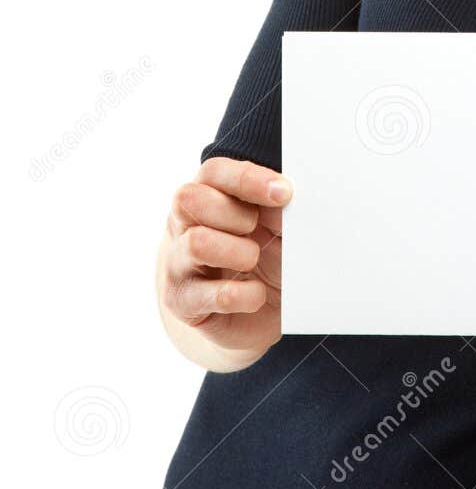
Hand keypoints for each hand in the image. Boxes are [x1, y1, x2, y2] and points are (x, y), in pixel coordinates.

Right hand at [159, 158, 292, 358]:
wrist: (256, 315)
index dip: (247, 178)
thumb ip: (277, 209)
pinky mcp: (182, 302)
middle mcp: (182, 226)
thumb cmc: (267, 259)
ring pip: (197, 242)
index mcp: (206, 198)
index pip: (213, 172)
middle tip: (256, 229)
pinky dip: (246, 294)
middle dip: (234, 213)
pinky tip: (256, 294)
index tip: (284, 193)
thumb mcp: (278, 229)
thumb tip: (285, 197)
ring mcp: (177, 264)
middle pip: (189, 198)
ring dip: (239, 252)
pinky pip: (213, 294)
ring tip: (253, 260)